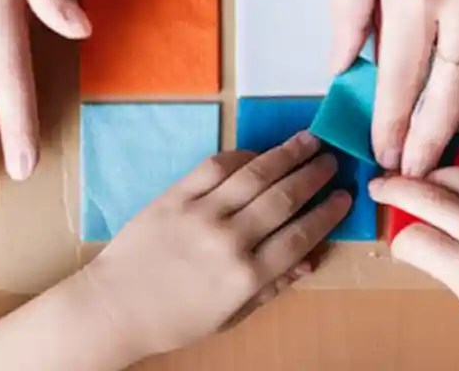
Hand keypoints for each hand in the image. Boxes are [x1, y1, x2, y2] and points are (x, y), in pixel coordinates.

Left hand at [79, 131, 351, 360]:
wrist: (114, 307)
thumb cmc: (175, 318)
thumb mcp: (230, 316)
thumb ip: (272, 287)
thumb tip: (311, 260)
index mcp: (246, 277)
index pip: (300, 236)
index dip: (327, 214)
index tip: (345, 197)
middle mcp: (229, 241)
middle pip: (283, 198)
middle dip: (314, 176)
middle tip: (333, 160)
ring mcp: (200, 214)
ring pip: (254, 175)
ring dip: (287, 155)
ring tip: (309, 141)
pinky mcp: (174, 196)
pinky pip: (215, 167)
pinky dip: (242, 156)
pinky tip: (259, 152)